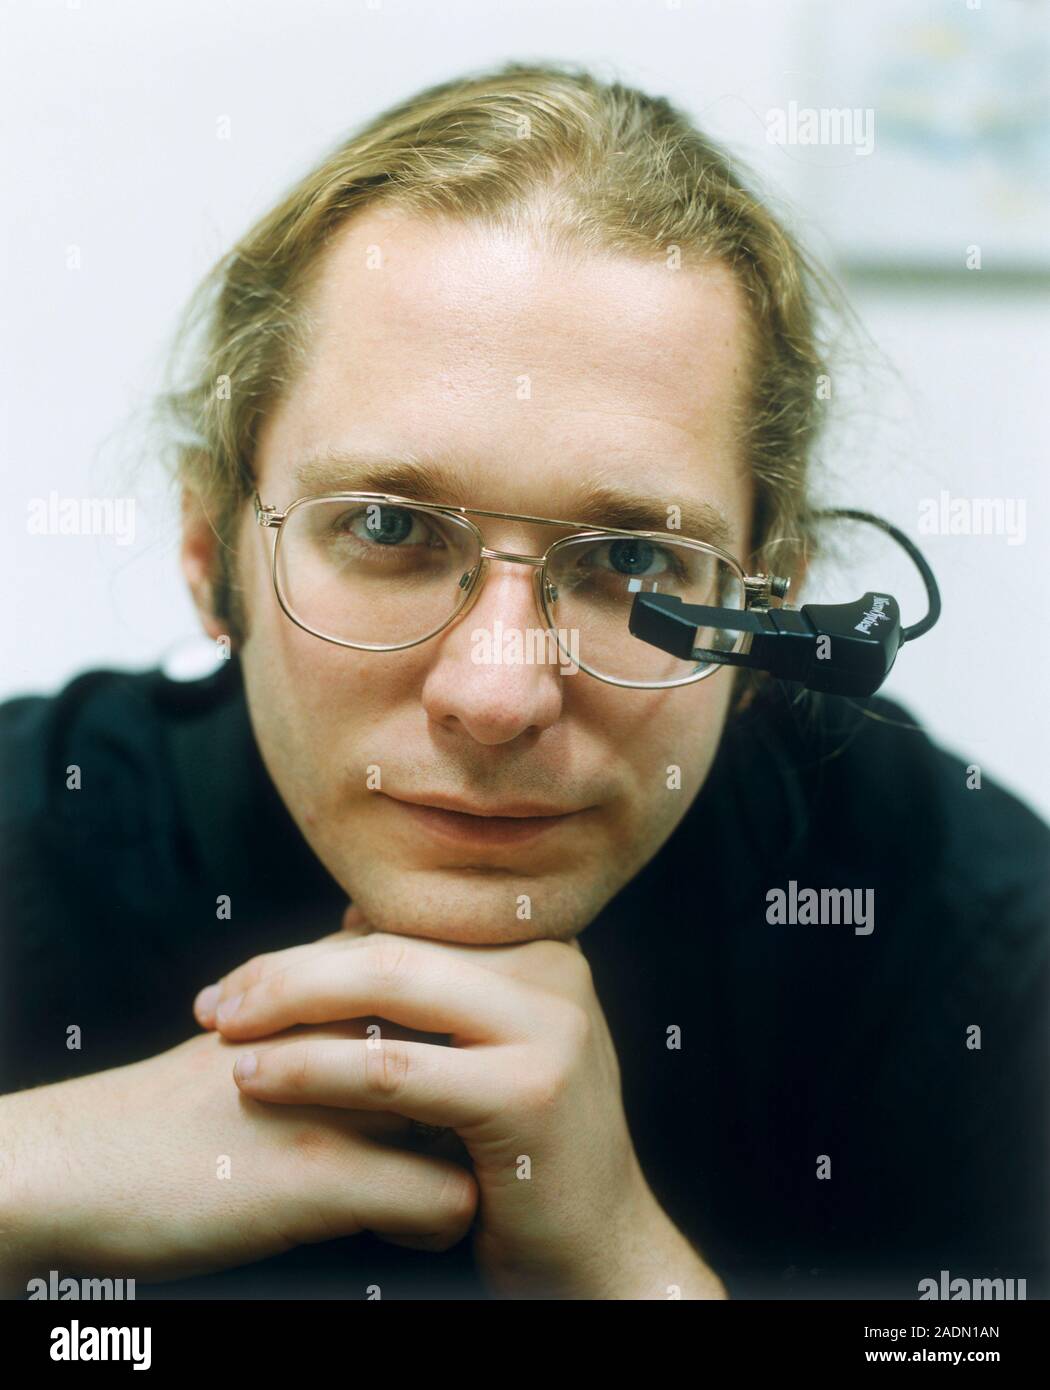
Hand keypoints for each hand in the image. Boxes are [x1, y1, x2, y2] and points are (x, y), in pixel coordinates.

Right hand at [0, 1017, 477, 1291]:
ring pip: (474, 1120)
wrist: (81, 1161)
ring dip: (474, 1158)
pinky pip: (441, 1198)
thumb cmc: (172, 1101)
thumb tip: (367, 936)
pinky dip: (438, 1223)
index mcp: (336, 993)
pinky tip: (403, 1227)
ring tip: (445, 1180)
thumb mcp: (255, 1020)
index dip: (478, 1043)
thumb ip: (319, 983)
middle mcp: (350, 1031)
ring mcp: (341, 1096)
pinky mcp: (322, 1172)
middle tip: (482, 1138)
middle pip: (476, 1049)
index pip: (456, 994)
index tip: (474, 1079)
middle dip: (494, 1094)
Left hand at [196, 907, 725, 1297]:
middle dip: (287, 971)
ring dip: (287, 1009)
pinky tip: (256, 1078)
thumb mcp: (489, 1049)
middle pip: (390, 947)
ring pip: (386, 991)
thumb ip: (438, 988)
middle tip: (214, 1003)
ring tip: (222, 1033)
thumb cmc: (522, 1154)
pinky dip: (311, 1067)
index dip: (313, 947)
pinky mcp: (528, 1092)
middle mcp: (553, 971)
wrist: (598, 1253)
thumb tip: (352, 915)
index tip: (241, 978)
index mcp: (542, 950)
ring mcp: (550, 1028)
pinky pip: (391, 1069)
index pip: (403, 926)